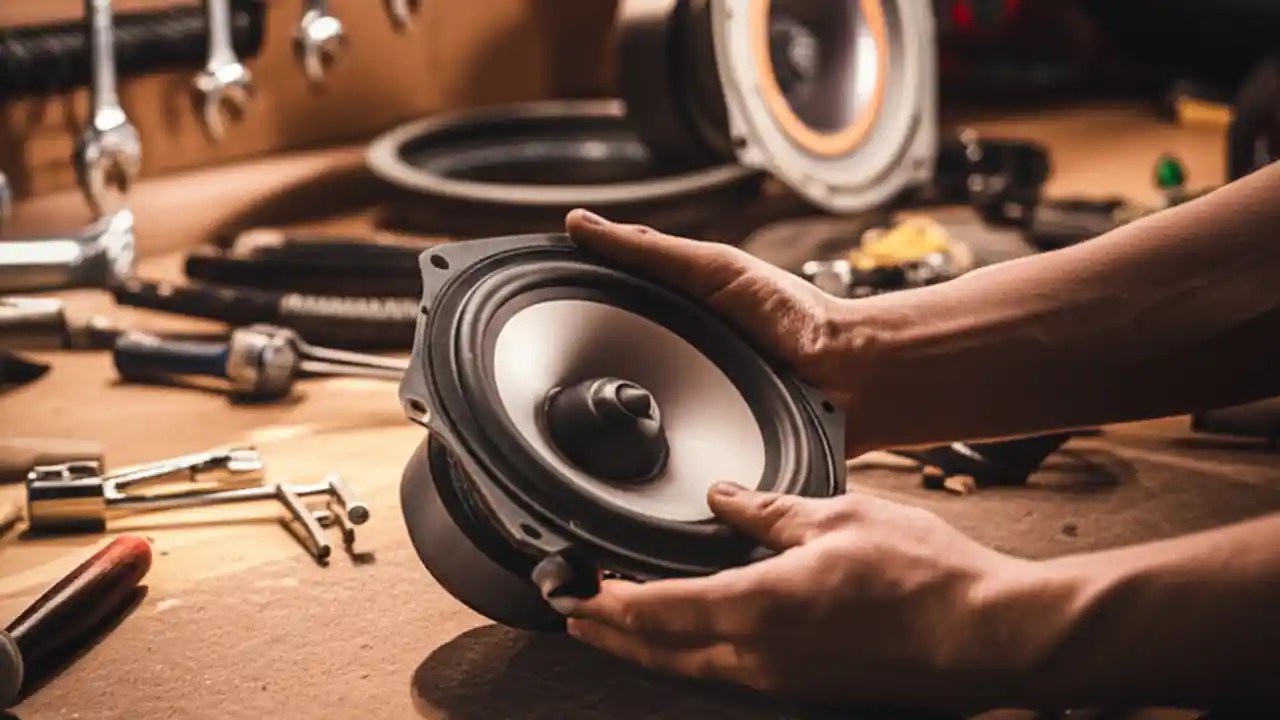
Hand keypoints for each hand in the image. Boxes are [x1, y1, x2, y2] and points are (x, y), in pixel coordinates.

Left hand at [563, 483, 1055, 710]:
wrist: (989, 636)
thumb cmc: (926, 578)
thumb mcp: (839, 518)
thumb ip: (769, 510)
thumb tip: (725, 498)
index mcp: (761, 609)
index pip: (658, 609)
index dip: (606, 601)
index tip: (572, 588)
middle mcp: (761, 655)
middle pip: (661, 651)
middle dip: (611, 632)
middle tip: (573, 614)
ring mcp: (784, 680)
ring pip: (691, 669)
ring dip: (647, 647)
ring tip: (616, 628)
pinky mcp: (807, 687)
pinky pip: (728, 675)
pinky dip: (691, 656)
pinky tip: (693, 640)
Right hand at [566, 210, 871, 450]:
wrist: (845, 379)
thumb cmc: (795, 319)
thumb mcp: (714, 270)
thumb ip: (649, 250)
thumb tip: (581, 224)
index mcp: (674, 311)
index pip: (606, 308)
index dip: (573, 309)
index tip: (533, 305)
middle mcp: (675, 357)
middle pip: (609, 360)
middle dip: (584, 364)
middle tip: (552, 366)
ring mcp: (685, 400)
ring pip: (625, 406)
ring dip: (606, 409)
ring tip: (577, 405)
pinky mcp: (697, 442)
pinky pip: (656, 444)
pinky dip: (638, 441)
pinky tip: (616, 440)